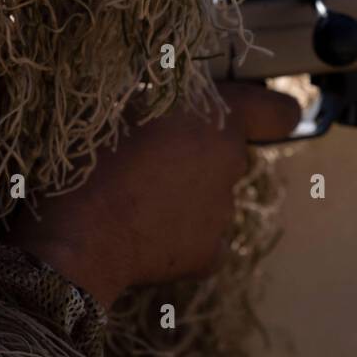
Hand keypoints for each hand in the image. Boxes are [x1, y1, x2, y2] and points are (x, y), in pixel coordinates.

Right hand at [7, 82, 298, 306]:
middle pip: (229, 153)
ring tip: (138, 197)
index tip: (259, 117)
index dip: (271, 112)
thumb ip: (165, 101)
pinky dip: (184, 236)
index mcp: (219, 120)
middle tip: (151, 156)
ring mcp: (224, 213)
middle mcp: (232, 165)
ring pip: (214, 196)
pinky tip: (147, 231)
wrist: (78, 235)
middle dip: (200, 152)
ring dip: (188, 193)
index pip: (279, 112)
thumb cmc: (93, 158)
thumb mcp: (124, 104)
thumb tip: (170, 104)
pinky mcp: (209, 254)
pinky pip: (206, 238)